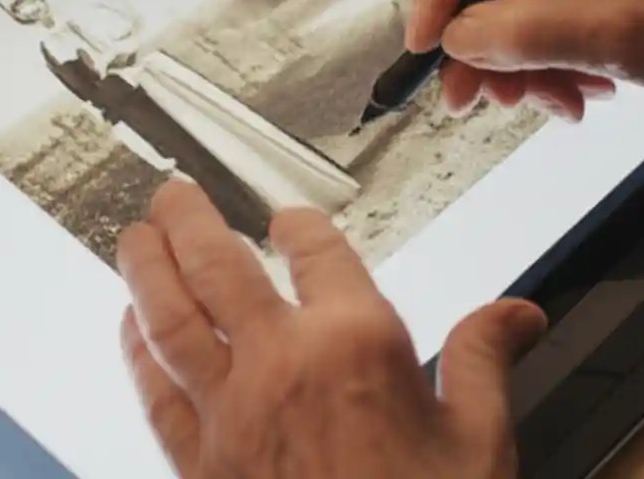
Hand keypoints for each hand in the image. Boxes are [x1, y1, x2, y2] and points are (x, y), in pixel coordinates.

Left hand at [118, 180, 546, 478]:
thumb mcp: (478, 441)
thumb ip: (484, 361)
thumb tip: (514, 314)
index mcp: (355, 346)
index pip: (317, 251)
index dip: (298, 223)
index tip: (288, 216)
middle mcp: (283, 365)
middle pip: (218, 265)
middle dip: (190, 218)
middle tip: (175, 192)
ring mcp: (232, 412)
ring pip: (170, 317)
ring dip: (146, 268)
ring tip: (136, 236)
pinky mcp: (198, 461)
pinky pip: (155, 390)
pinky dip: (136, 352)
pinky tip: (129, 327)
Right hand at [406, 0, 643, 131]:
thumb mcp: (614, 33)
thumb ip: (527, 33)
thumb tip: (457, 40)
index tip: (427, 40)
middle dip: (476, 42)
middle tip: (466, 95)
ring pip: (500, 17)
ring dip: (511, 69)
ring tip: (544, 102)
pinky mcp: (576, 5)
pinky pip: (527, 41)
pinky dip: (537, 76)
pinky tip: (571, 98)